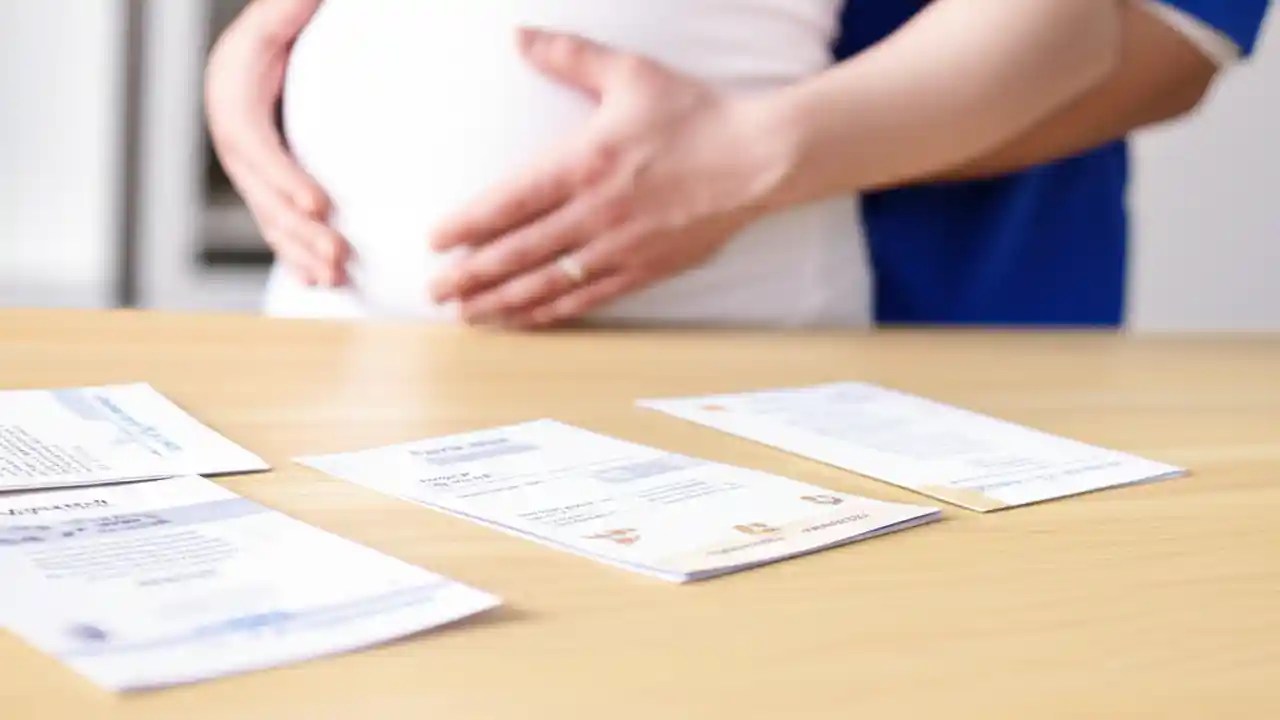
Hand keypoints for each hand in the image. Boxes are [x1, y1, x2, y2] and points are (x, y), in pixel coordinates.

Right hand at [205, 0, 348, 285]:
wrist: (264, 45)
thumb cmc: (283, 25)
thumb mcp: (281, 13)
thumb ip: (287, 8)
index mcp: (233, 94)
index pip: (253, 144)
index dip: (282, 178)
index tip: (319, 206)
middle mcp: (234, 135)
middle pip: (260, 192)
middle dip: (297, 230)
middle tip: (339, 257)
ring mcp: (246, 164)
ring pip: (267, 216)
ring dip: (300, 251)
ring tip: (337, 278)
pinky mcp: (263, 180)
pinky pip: (274, 223)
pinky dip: (296, 253)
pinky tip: (320, 281)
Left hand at [429, 28, 796, 326]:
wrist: (757, 159)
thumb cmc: (693, 115)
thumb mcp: (628, 74)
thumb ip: (568, 56)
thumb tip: (520, 36)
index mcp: (583, 163)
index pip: (509, 202)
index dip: (466, 225)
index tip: (435, 241)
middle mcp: (595, 212)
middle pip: (517, 252)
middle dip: (470, 275)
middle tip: (434, 291)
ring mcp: (619, 247)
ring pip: (547, 283)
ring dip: (501, 301)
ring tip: (466, 315)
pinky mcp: (644, 269)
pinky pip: (587, 299)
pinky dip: (550, 313)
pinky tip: (524, 320)